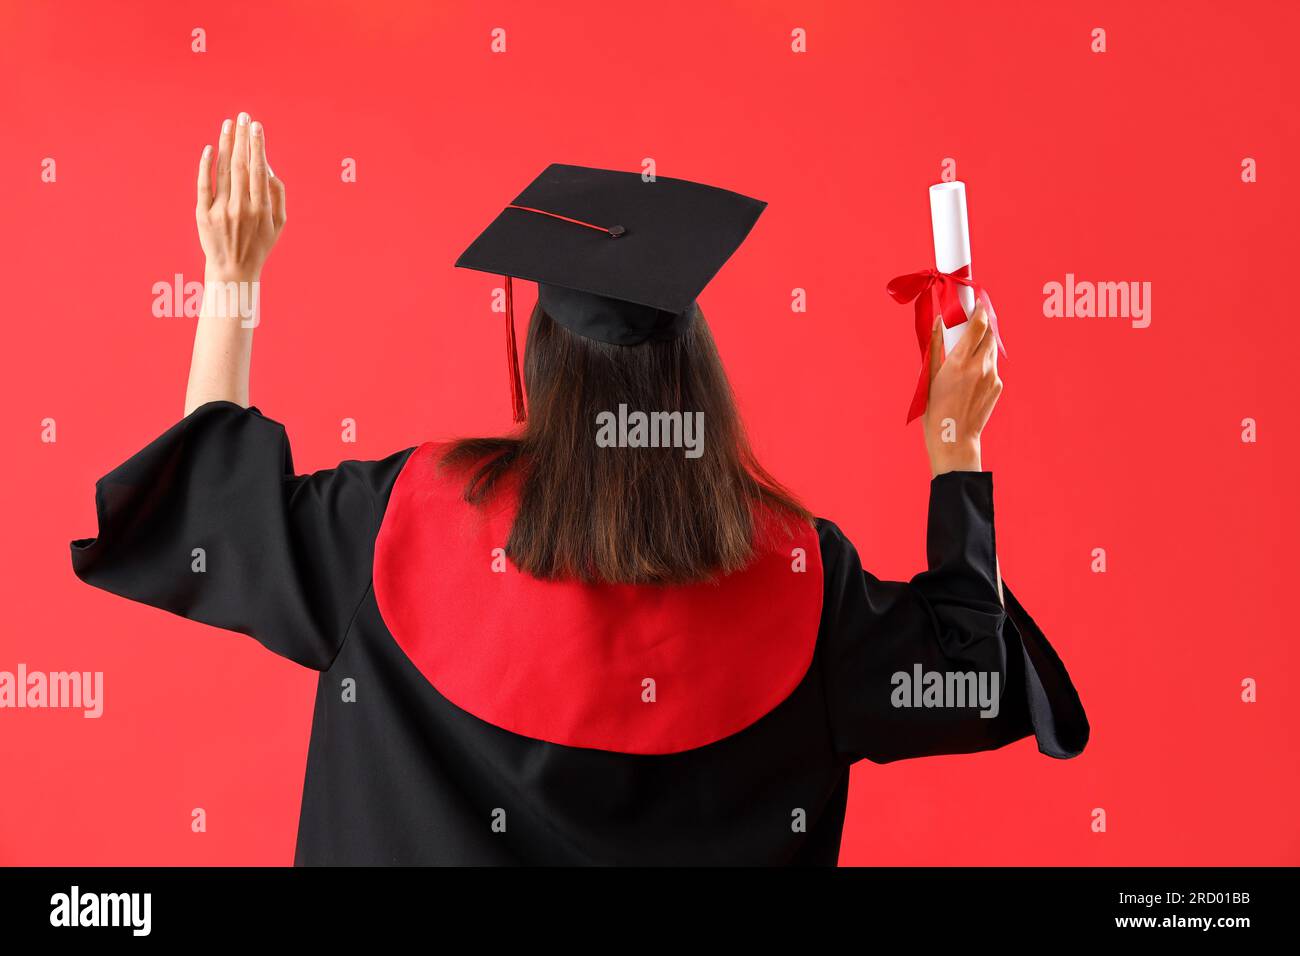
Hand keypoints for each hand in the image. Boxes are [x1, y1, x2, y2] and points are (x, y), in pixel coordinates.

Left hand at [196, 112, 285, 281]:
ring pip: (223, 171)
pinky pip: (204, 185)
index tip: (256, 126)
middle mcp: (241, 208)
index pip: (259, 170)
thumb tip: (269, 167)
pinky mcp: (203, 214)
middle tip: (243, 116)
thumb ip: (277, 195)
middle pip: (241, 165)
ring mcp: (221, 211)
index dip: (257, 146)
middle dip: (242, 138)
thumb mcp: (279, 224)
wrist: (233, 270)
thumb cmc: (259, 244)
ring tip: (228, 125)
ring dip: (225, 144)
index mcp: (262, 209)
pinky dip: (205, 165)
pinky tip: (209, 148)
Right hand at [921, 304, 1001, 475]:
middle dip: (982, 323)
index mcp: (959, 362)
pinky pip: (992, 366)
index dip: (978, 308)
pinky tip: (970, 376)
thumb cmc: (935, 409)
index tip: (975, 300)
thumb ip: (935, 346)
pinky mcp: (998, 386)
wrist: (954, 438)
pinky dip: (983, 363)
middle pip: (989, 332)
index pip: (978, 324)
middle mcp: (979, 367)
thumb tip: (939, 322)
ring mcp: (992, 377)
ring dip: (981, 343)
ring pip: (991, 349)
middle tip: (971, 320)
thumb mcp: (928, 376)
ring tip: (966, 351)